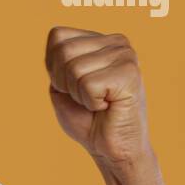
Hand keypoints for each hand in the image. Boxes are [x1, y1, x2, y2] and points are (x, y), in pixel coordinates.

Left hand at [45, 26, 171, 184]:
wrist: (111, 149)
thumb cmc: (87, 119)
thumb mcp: (61, 85)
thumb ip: (56, 60)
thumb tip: (55, 35)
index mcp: (100, 40)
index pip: (57, 36)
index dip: (54, 67)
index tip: (72, 86)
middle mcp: (116, 41)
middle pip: (62, 51)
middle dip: (64, 82)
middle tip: (85, 98)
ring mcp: (126, 55)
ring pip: (74, 69)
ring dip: (78, 94)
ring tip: (98, 103)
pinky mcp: (130, 74)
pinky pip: (88, 84)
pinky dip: (90, 102)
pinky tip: (107, 107)